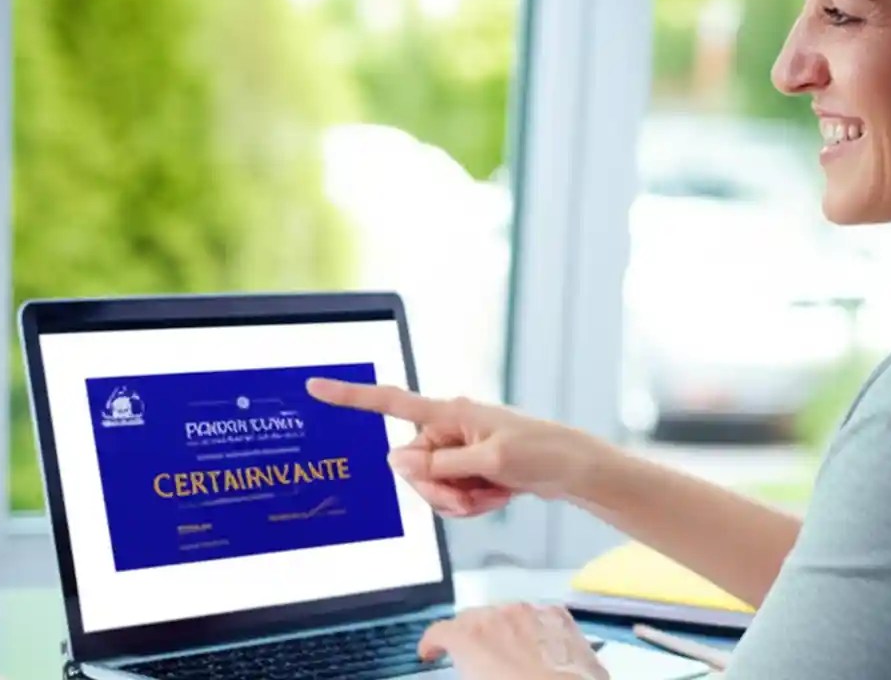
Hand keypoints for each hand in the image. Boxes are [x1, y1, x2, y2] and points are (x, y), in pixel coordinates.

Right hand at [306, 378, 608, 516]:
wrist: (573, 469)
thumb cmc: (540, 453)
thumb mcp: (490, 462)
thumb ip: (441, 465)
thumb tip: (396, 462)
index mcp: (449, 413)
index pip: (391, 403)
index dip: (351, 397)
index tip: (316, 386)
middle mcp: (447, 429)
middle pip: (411, 468)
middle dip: (439, 490)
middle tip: (475, 493)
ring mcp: (457, 451)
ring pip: (430, 488)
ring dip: (459, 501)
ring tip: (493, 494)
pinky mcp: (468, 470)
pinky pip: (451, 497)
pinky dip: (472, 504)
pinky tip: (498, 496)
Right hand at [418, 604, 608, 679]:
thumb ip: (469, 670)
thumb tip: (473, 668)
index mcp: (471, 637)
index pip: (439, 631)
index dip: (430, 644)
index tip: (429, 654)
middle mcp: (498, 615)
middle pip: (471, 619)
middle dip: (465, 636)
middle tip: (469, 658)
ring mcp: (531, 611)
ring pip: (504, 614)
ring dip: (498, 629)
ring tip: (505, 652)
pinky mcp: (558, 616)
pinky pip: (534, 616)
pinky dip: (528, 628)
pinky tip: (535, 646)